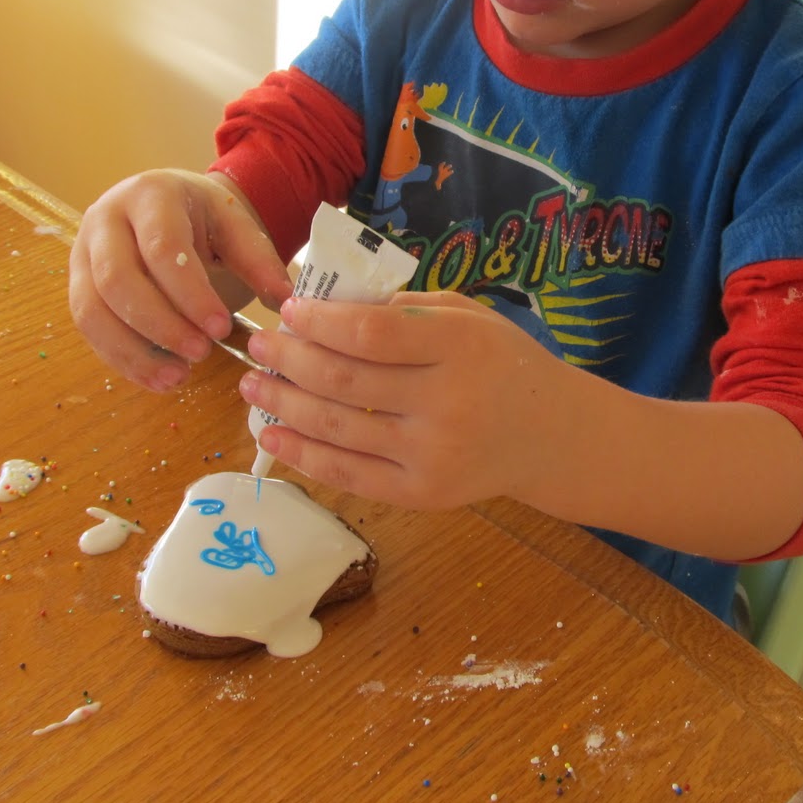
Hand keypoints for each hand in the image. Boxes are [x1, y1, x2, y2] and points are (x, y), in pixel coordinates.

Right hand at [69, 169, 292, 391]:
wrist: (169, 205)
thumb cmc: (206, 219)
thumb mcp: (237, 227)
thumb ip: (259, 261)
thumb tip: (285, 303)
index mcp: (150, 195)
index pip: (161, 248)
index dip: (189, 293)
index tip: (221, 328)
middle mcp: (105, 219)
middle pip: (116, 279)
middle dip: (160, 324)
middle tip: (201, 353)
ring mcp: (82, 253)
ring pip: (91, 309)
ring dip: (133, 351)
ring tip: (178, 377)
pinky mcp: (78, 285)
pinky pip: (88, 329)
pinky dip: (121, 359)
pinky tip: (158, 378)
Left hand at [239, 291, 583, 508]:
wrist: (549, 435)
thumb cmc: (500, 363)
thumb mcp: (468, 316)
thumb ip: (403, 309)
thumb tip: (326, 308)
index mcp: (460, 346)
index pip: (370, 332)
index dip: (319, 321)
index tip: (287, 310)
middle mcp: (447, 402)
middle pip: (344, 380)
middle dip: (289, 359)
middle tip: (259, 344)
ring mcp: (433, 454)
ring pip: (337, 428)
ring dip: (283, 404)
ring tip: (253, 385)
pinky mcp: (421, 493)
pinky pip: (348, 475)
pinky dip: (303, 454)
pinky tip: (272, 434)